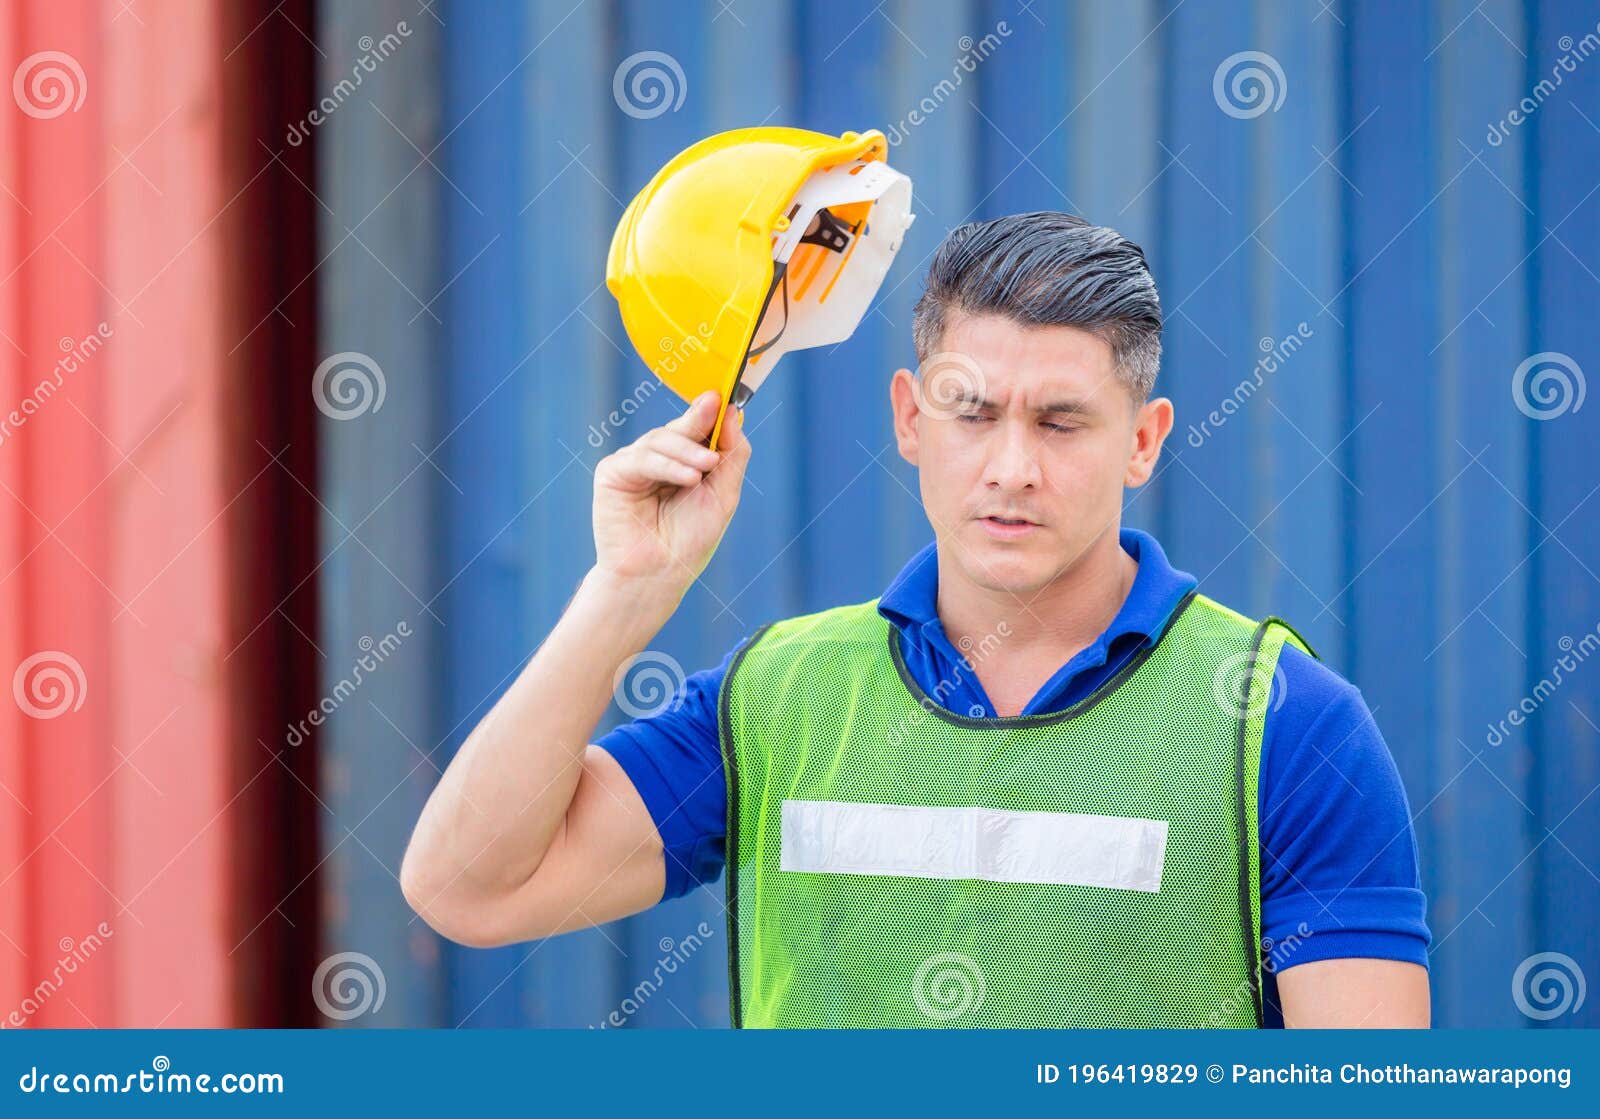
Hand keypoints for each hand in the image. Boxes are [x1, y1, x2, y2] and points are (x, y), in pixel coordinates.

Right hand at [591, 390, 751, 594]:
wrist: (658, 576)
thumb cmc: (689, 541)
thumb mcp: (723, 494)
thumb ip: (732, 453)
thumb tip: (733, 411)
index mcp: (684, 462)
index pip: (699, 429)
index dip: (711, 412)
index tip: (725, 396)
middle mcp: (658, 459)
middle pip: (680, 429)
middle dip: (699, 422)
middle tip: (716, 411)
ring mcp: (634, 464)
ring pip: (660, 439)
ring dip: (686, 450)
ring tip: (705, 468)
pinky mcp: (612, 473)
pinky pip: (641, 457)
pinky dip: (666, 465)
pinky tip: (687, 478)